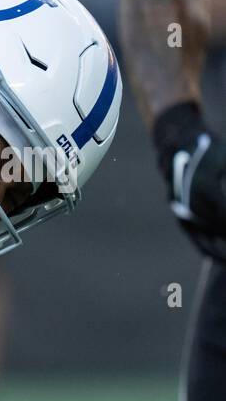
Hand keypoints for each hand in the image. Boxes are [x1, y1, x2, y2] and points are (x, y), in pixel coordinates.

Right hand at [161, 120, 225, 260]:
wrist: (178, 144)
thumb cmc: (211, 149)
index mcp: (203, 185)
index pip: (224, 213)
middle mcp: (189, 199)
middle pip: (215, 227)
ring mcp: (180, 206)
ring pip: (202, 235)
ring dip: (219, 249)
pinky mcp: (178, 211)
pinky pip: (193, 234)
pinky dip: (206, 246)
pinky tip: (217, 256)